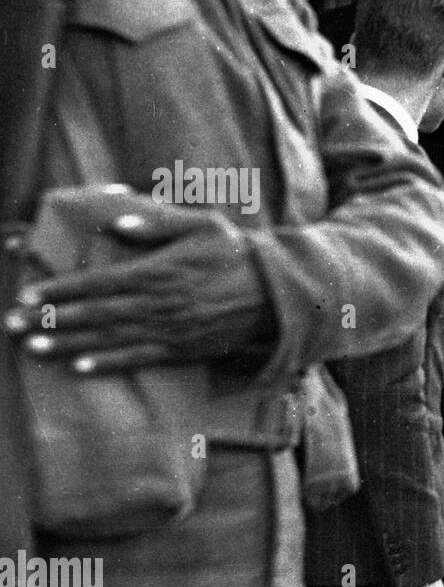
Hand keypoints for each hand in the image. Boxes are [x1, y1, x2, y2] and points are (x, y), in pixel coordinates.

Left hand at [4, 208, 270, 373]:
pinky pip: (139, 358)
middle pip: (95, 312)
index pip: (99, 281)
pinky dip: (108, 363)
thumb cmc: (236, 253)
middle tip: (14, 326)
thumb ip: (159, 221)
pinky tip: (80, 367)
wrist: (276, 293)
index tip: (31, 296)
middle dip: (52, 320)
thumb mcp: (203, 224)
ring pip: (110, 338)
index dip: (62, 289)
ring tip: (34, 349)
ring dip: (68, 344)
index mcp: (158, 270)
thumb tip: (119, 219)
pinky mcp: (183, 349)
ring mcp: (170, 329)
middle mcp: (159, 302)